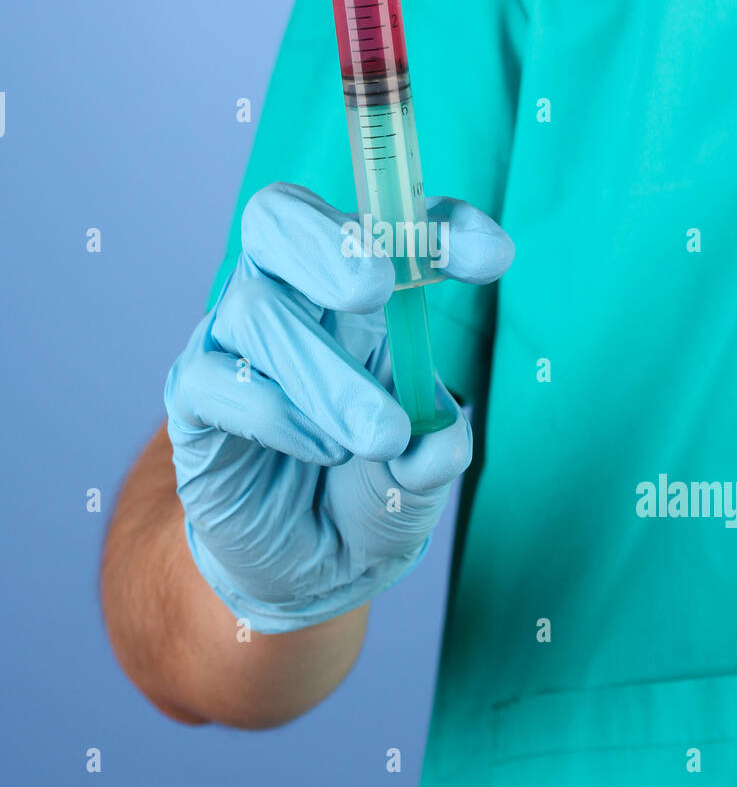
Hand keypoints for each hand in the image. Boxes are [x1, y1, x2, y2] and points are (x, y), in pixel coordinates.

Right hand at [164, 183, 513, 631]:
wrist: (311, 569)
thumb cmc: (372, 490)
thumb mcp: (423, 469)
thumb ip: (438, 446)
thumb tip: (439, 435)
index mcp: (354, 293)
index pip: (381, 224)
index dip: (431, 223)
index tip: (492, 256)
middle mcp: (288, 300)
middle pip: (277, 217)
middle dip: (329, 243)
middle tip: (378, 287)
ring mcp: (233, 347)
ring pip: (257, 309)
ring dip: (325, 372)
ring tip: (379, 437)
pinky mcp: (194, 403)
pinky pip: (217, 381)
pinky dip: (277, 414)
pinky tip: (322, 450)